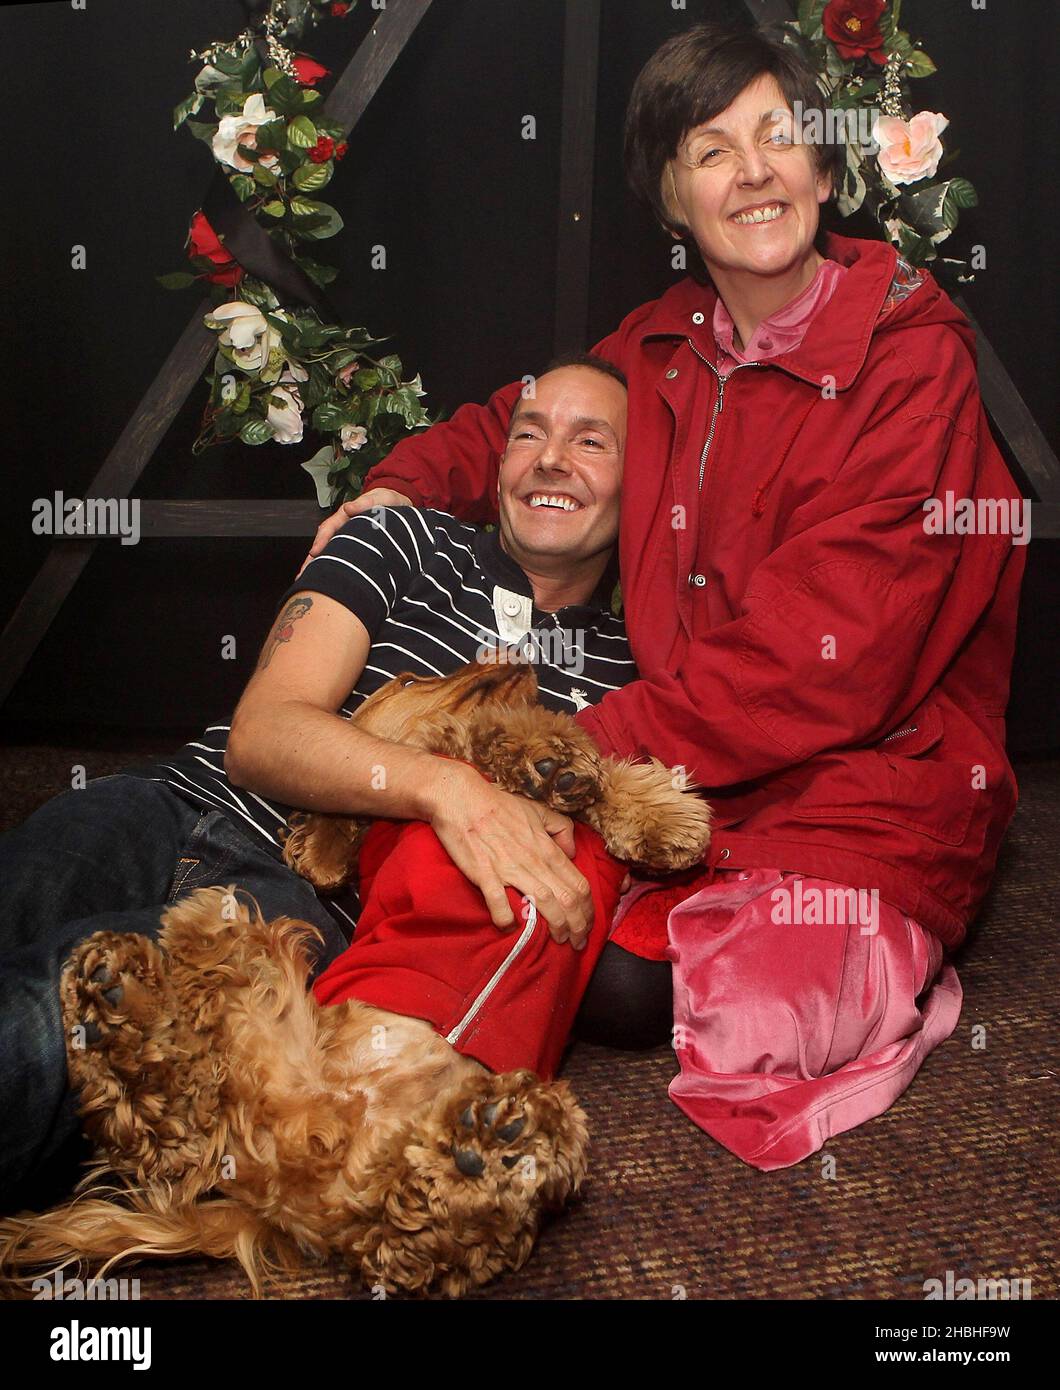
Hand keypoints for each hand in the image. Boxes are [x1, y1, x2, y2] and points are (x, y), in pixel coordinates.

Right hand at [297, 488, 413, 577]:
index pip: (328, 528)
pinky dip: (333, 570)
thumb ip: (366, 502)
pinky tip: (328, 582)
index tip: (314, 553)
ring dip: (318, 568)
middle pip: (324, 545)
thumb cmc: (385, 502)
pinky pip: (341, 559)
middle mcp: (342, 528)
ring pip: (330, 554)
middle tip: (303, 576)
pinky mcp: (354, 548)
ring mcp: (347, 539)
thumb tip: (349, 508)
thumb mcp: (379, 498)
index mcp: (345, 516)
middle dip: (312, 561)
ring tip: (308, 583)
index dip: (320, 540)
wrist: (395, 505)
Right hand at [424, 762, 593, 949]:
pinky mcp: (485, 874)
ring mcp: (510, 869)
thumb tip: (571, 853)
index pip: (579, 884)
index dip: (588, 909)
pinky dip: (506, 919)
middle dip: (578, 926)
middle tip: (577, 943)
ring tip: (559, 942)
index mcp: (547, 848)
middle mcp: (534, 861)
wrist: (461, 799)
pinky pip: (499, 902)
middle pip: (568, 899)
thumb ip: (560, 828)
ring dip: (556, 927)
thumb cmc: (499, 804)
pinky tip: (510, 929)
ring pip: (545, 904)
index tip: (587, 925)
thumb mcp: (538, 810)